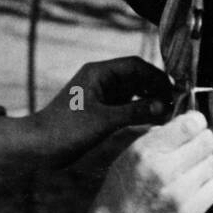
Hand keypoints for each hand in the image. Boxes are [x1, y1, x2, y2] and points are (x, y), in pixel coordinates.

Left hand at [33, 57, 173, 167]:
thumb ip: (135, 111)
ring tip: (167, 115)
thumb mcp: (104, 120)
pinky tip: (151, 122)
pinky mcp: (98, 110)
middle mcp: (100, 80)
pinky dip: (138, 111)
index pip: (136, 65)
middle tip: (174, 105)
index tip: (174, 91)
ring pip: (132, 92)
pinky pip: (125, 106)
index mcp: (99, 72)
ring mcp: (100, 95)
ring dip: (148, 101)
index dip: (157, 76)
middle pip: (136, 77)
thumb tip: (163, 106)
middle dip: (155, 89)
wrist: (38, 147)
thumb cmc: (67, 129)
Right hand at [86, 111, 212, 212]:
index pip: (190, 124)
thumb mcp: (127, 156)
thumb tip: (185, 123)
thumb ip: (156, 138)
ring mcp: (179, 193)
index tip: (195, 124)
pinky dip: (208, 184)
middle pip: (207, 142)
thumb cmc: (119, 194)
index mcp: (146, 151)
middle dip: (204, 140)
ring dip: (205, 164)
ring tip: (191, 170)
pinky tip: (195, 186)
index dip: (197, 121)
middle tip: (196, 146)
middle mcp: (164, 170)